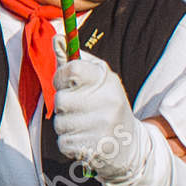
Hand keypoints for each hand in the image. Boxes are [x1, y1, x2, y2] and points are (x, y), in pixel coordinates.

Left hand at [52, 43, 145, 184]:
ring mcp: (103, 126)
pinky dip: (69, 143)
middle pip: (61, 100)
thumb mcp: (96, 81)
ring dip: (66, 126)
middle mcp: (108, 101)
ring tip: (85, 126)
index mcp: (107, 81)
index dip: (61, 76)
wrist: (130, 145)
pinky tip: (86, 140)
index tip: (65, 83)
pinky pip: (63, 143)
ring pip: (60, 123)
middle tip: (80, 109)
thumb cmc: (105, 106)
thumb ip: (73, 62)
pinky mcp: (96, 148)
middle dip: (64, 106)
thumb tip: (56, 38)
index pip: (72, 68)